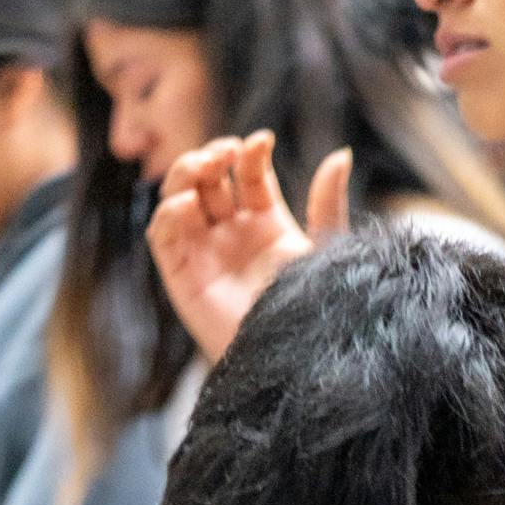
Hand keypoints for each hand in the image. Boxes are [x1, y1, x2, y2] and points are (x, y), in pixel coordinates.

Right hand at [145, 129, 350, 359]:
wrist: (294, 362)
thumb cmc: (311, 313)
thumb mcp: (323, 253)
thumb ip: (327, 205)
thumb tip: (341, 154)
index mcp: (267, 224)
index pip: (249, 173)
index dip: (250, 153)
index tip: (262, 142)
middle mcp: (233, 234)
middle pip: (210, 179)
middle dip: (212, 156)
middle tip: (226, 153)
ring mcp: (206, 252)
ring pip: (181, 197)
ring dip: (186, 173)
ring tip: (205, 167)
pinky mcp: (183, 277)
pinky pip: (163, 236)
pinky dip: (169, 213)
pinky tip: (188, 205)